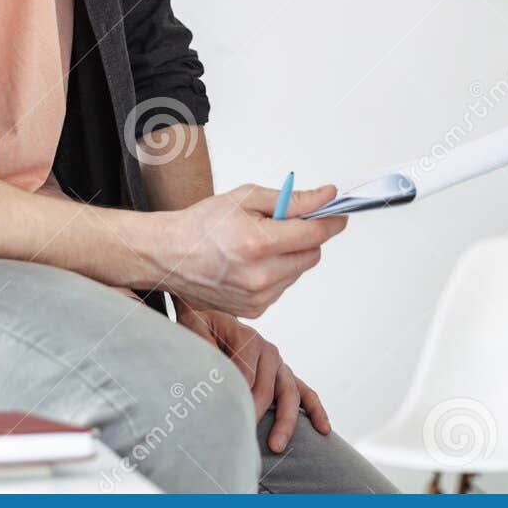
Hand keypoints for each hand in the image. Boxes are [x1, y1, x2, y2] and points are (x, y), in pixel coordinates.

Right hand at [152, 184, 344, 318]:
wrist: (169, 255)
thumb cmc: (202, 224)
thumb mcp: (246, 198)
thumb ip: (291, 200)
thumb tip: (325, 197)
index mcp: (259, 244)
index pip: (314, 233)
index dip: (331, 221)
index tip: (338, 213)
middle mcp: (261, 276)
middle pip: (312, 255)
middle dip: (307, 237)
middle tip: (286, 224)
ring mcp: (258, 297)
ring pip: (298, 271)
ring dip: (290, 255)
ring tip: (259, 244)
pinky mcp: (254, 310)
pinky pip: (283, 286)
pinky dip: (277, 272)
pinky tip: (251, 262)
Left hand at [176, 303, 332, 452]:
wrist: (215, 315)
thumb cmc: (202, 325)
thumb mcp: (194, 328)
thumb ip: (202, 346)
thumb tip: (211, 373)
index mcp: (249, 339)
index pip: (245, 379)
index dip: (236, 403)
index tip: (227, 425)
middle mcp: (269, 350)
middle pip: (267, 390)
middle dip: (256, 416)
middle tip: (244, 441)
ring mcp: (279, 363)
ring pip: (289, 395)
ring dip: (285, 421)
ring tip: (277, 446)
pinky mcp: (284, 374)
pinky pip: (305, 392)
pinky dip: (315, 410)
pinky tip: (323, 429)